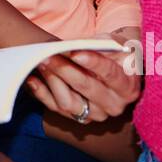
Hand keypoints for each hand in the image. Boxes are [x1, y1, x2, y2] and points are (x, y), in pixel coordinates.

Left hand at [26, 49, 140, 123]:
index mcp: (128, 86)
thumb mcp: (112, 44)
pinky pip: (56, 108)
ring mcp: (96, 114)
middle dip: (65, 70)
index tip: (74, 52)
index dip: (93, 63)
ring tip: (41, 62)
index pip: (111, 74)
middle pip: (87, 88)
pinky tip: (33, 79)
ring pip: (69, 102)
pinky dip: (42, 94)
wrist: (115, 71)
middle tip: (48, 55)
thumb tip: (71, 45)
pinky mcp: (79, 118)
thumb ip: (96, 44)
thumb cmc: (114, 53)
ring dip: (52, 81)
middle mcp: (114, 105)